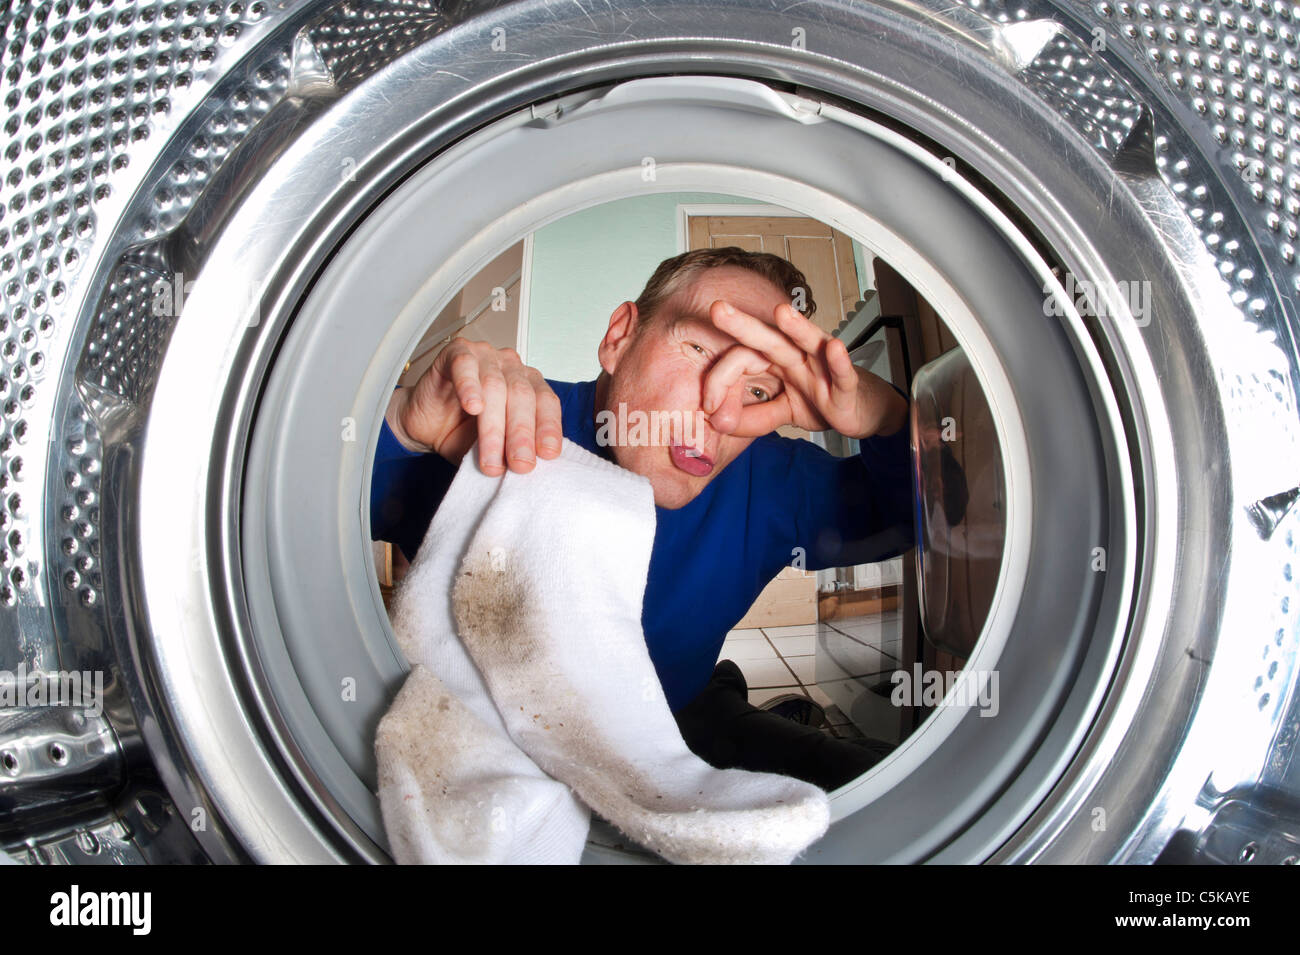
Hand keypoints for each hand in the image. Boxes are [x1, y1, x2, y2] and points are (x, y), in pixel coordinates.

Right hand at [388, 337, 562, 475]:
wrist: (424, 426)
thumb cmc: (462, 433)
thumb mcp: (494, 450)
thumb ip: (512, 452)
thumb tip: (529, 467)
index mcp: (529, 386)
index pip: (547, 403)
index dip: (548, 428)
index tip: (548, 455)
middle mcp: (512, 368)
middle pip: (523, 396)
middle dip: (521, 434)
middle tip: (520, 464)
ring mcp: (486, 356)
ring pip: (495, 387)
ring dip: (493, 427)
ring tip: (491, 458)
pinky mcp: (457, 352)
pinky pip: (465, 365)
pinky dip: (469, 386)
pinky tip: (473, 407)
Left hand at [701, 300, 907, 439]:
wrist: (863, 411)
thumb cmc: (822, 401)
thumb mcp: (782, 412)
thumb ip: (752, 418)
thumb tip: (718, 423)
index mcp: (777, 360)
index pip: (743, 360)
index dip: (721, 381)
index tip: (709, 408)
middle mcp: (798, 356)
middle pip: (768, 338)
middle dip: (743, 324)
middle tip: (718, 310)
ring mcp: (824, 367)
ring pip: (809, 342)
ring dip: (797, 327)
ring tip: (782, 313)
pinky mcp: (847, 386)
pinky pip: (843, 372)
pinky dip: (839, 361)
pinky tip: (835, 348)